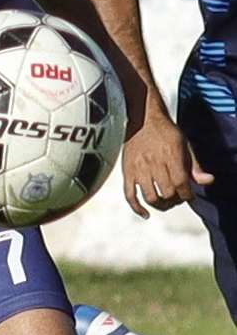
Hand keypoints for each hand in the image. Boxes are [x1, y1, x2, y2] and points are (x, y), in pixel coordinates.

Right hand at [122, 101, 213, 216]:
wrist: (142, 120)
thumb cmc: (166, 132)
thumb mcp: (185, 144)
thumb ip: (195, 165)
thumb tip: (207, 181)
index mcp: (170, 156)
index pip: (181, 184)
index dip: (187, 194)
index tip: (190, 196)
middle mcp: (153, 164)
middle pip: (166, 192)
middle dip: (176, 200)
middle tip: (179, 197)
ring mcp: (139, 169)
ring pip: (150, 197)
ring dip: (161, 205)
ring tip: (166, 203)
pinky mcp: (128, 173)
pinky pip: (130, 195)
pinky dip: (137, 208)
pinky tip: (146, 214)